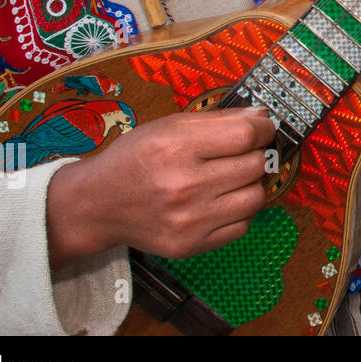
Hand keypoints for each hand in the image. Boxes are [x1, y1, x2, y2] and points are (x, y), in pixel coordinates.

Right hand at [46, 108, 276, 268]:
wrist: (97, 205)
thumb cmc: (134, 160)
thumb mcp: (167, 127)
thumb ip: (217, 119)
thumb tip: (262, 117)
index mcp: (175, 147)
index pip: (245, 135)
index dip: (263, 129)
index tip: (262, 129)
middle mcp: (183, 185)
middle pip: (254, 165)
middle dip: (256, 154)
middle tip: (241, 154)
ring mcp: (188, 220)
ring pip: (256, 197)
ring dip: (251, 184)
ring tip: (233, 178)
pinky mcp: (191, 245)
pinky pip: (243, 225)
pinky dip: (240, 211)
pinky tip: (221, 201)